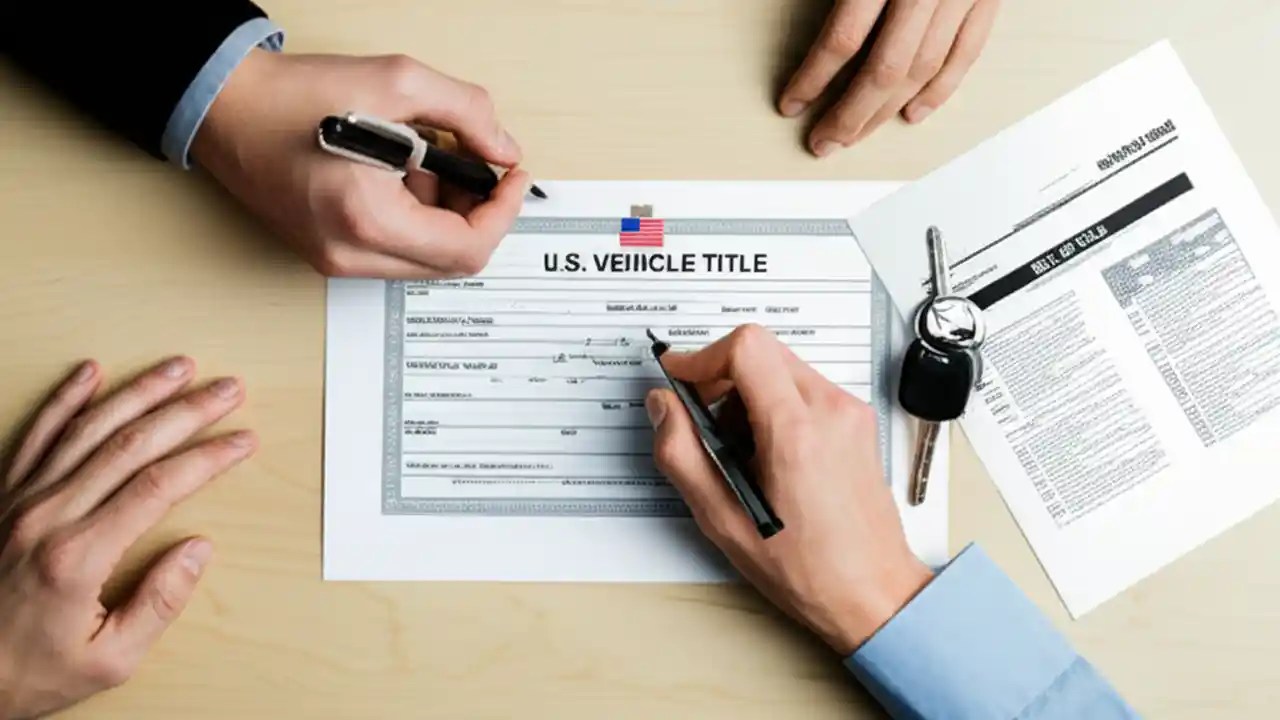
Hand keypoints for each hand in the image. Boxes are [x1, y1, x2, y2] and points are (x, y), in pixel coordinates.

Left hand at [0, 357, 255, 718]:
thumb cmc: (29, 673)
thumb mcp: (108, 661)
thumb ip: (158, 603)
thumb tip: (199, 549)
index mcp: (77, 556)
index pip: (158, 487)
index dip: (207, 458)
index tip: (242, 441)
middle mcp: (46, 516)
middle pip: (131, 445)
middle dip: (187, 411)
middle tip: (227, 389)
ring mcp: (20, 501)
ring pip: (88, 428)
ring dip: (139, 391)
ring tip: (179, 367)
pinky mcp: (3, 498)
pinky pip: (36, 435)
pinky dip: (64, 400)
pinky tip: (89, 373)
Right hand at [192, 50, 531, 278]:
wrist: (225, 107)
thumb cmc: (292, 96)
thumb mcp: (397, 82)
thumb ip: (467, 113)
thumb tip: (502, 149)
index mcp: (368, 220)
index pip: (467, 248)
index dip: (504, 212)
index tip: (512, 176)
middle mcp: (350, 253)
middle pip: (450, 262)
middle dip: (476, 213)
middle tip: (474, 166)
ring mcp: (336, 259)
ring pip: (424, 259)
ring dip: (444, 214)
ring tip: (426, 161)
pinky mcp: (328, 253)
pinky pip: (394, 250)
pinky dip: (415, 217)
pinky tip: (400, 173)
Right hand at [645, 325, 930, 653]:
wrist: (872, 591)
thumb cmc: (809, 569)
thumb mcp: (724, 520)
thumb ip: (682, 455)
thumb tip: (663, 407)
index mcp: (796, 433)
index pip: (746, 349)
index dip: (701, 358)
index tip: (681, 379)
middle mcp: (831, 411)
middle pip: (761, 350)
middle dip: (721, 377)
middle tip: (705, 423)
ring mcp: (850, 413)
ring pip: (781, 366)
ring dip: (747, 392)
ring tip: (740, 450)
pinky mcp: (857, 420)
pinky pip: (804, 387)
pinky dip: (774, 404)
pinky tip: (767, 453)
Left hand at [779, 0, 1000, 155]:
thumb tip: (811, 26)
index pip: (843, 38)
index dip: (813, 77)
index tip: (791, 103)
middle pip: (884, 68)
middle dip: (849, 114)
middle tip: (822, 141)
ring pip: (922, 70)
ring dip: (884, 112)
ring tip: (854, 135)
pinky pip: (965, 53)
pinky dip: (939, 90)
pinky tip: (911, 113)